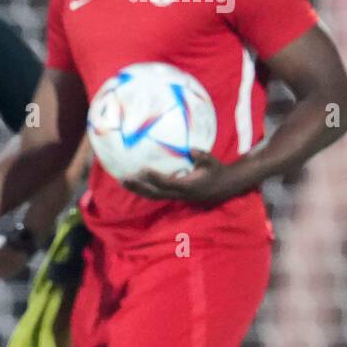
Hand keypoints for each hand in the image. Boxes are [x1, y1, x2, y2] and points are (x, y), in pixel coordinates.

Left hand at [121, 151, 249, 203]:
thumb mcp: (213, 162)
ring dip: (137, 190)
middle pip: (155, 194)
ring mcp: (175, 196)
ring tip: (122, 180)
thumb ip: (203, 156)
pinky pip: (156, 193)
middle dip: (139, 187)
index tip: (143, 169)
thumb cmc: (217, 171)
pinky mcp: (174, 195)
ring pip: (153, 195)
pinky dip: (144, 188)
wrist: (223, 187)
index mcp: (188, 186)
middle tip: (124, 178)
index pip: (167, 183)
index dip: (155, 178)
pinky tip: (133, 181)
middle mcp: (179, 194)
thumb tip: (192, 149)